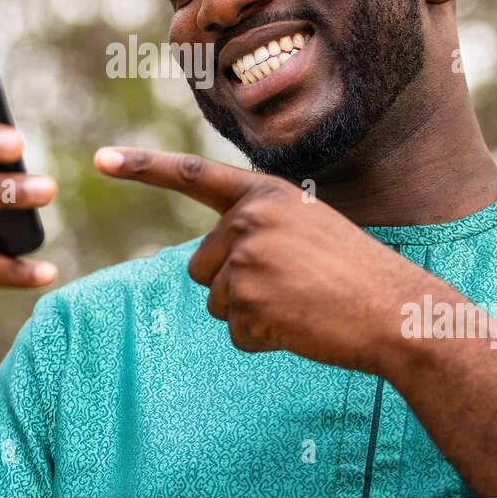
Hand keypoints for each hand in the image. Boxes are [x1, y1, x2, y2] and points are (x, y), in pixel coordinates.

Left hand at [93, 146, 418, 373]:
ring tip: (301, 303)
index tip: (99, 158)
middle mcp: (249, 220)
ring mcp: (246, 260)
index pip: (193, 176)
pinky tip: (301, 325)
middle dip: (235, 286)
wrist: (397, 311)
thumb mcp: (308, 227)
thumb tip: (211, 264)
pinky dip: (264, 338)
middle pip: (201, 266)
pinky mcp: (248, 301)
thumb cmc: (356, 274)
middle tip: (293, 286)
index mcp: (264, 195)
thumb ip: (258, 229)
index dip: (142, 167)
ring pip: (217, 302)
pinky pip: (236, 333)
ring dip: (252, 314)